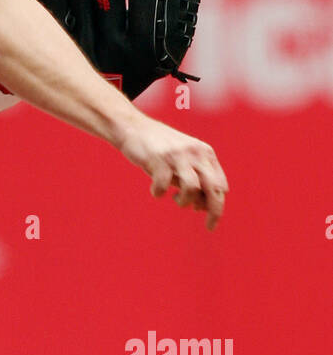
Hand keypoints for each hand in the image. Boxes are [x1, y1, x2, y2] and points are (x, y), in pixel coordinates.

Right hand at [116, 116, 228, 230]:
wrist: (133, 128)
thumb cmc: (158, 150)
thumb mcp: (182, 162)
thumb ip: (194, 179)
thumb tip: (204, 207)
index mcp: (205, 153)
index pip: (220, 185)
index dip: (218, 205)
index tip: (209, 219)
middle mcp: (196, 152)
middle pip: (214, 188)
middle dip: (215, 211)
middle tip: (210, 226)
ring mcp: (178, 155)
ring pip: (192, 188)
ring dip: (184, 201)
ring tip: (175, 199)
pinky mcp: (160, 158)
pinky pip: (164, 185)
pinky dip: (159, 192)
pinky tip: (155, 191)